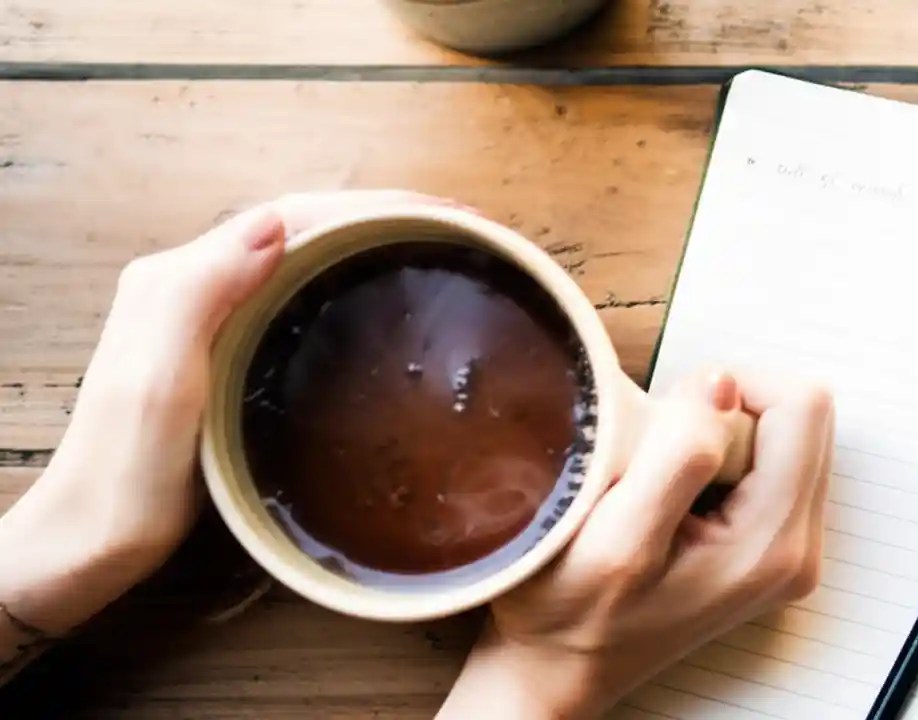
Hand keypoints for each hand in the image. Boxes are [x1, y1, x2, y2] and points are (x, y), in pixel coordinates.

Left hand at [0, 190, 462, 636]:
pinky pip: (299, 295)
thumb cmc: (127, 472)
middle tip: (464, 231)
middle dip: (387, 217)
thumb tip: (279, 220)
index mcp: (183, 276)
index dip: (377, 207)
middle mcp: (198, 283)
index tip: (451, 217)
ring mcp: (213, 317)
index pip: (297, 216)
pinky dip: (350, 281)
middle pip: (307, 228)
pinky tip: (383, 300)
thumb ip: (203, 289)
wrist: (92, 539)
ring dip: (373, 243)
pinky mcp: (228, 352)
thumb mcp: (157, 378)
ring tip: (441, 251)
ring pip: (307, 258)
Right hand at [439, 372, 832, 718]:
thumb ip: (677, 457)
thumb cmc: (571, 614)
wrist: (560, 667)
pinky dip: (715, 454)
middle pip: (801, 415)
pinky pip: (765, 457)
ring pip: (783, 432)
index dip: (731, 388)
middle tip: (659, 455)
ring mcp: (787, 546)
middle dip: (726, 410)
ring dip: (717, 433)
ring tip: (658, 480)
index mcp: (771, 542)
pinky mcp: (769, 541)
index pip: (802, 404)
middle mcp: (797, 546)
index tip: (670, 424)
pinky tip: (669, 495)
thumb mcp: (611, 538)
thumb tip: (722, 385)